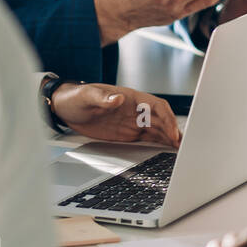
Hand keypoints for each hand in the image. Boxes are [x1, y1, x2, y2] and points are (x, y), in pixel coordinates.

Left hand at [51, 82, 181, 147]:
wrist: (64, 108)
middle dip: (173, 131)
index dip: (167, 119)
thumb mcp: (87, 96)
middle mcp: (135, 110)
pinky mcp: (127, 133)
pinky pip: (147, 138)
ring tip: (180, 150)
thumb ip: (103, 97)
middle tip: (182, 145)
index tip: (171, 132)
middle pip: (161, 120)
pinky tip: (166, 150)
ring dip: (169, 138)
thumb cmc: (76, 97)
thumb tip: (118, 98)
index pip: (157, 107)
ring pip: (157, 130)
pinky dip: (159, 144)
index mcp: (131, 98)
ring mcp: (132, 122)